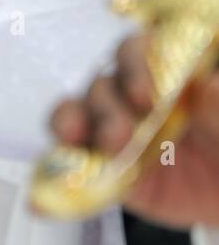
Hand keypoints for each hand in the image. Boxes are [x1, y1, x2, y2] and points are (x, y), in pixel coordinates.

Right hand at [50, 34, 218, 227]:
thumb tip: (205, 89)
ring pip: (77, 117)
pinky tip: (43, 193)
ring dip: (71, 124)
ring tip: (76, 139)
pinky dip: (57, 174)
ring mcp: (118, 133)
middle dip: (105, 106)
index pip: (141, 51)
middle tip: (120, 133)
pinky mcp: (107, 171)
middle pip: (104, 85)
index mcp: (170, 73)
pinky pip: (74, 167)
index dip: (136, 64)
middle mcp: (136, 98)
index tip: (147, 93)